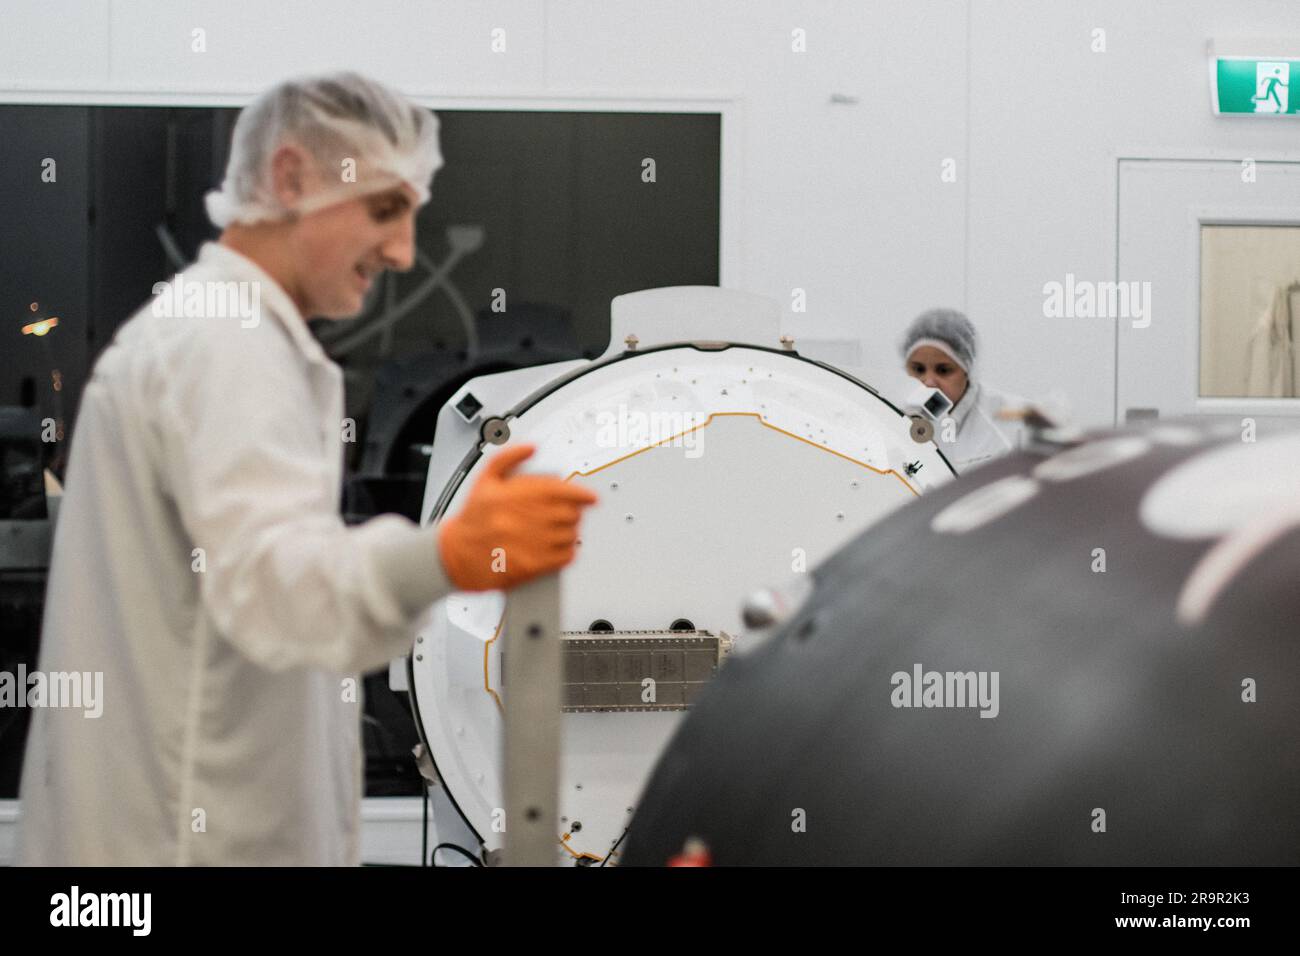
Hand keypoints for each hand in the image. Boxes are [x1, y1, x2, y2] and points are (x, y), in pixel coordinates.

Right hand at [437, 443, 598, 590]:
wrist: (454, 555)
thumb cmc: (472, 519)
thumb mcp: (485, 480)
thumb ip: (509, 458)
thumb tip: (531, 447)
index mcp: (516, 496)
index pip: (562, 491)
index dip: (582, 494)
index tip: (591, 497)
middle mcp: (525, 519)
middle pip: (569, 513)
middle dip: (572, 512)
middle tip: (565, 514)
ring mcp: (530, 544)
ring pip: (570, 535)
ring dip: (569, 531)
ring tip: (556, 531)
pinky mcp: (531, 566)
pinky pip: (564, 557)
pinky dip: (567, 552)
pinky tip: (557, 548)